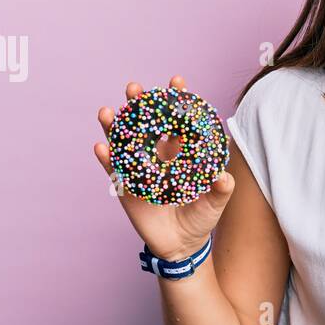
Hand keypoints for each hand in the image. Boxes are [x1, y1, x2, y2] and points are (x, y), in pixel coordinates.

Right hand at [94, 75, 234, 261]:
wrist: (183, 244)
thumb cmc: (202, 217)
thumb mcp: (215, 203)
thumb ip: (221, 188)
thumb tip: (223, 177)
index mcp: (179, 152)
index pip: (176, 120)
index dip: (176, 100)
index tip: (176, 81)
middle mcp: (156, 155)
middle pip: (144, 123)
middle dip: (138, 104)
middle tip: (134, 89)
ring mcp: (139, 169)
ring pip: (123, 142)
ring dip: (114, 126)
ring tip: (108, 112)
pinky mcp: (127, 188)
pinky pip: (114, 170)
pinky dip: (107, 158)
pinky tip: (101, 147)